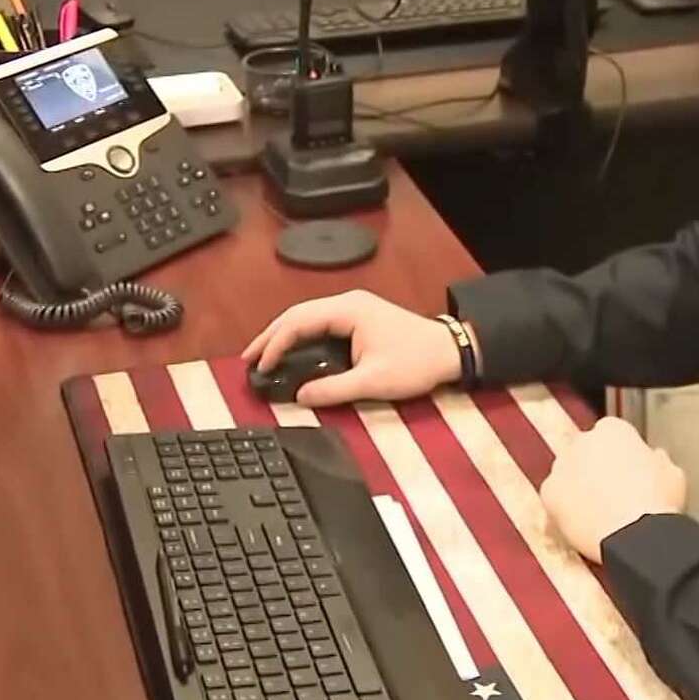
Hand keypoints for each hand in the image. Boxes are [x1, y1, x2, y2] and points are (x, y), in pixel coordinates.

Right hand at [241, 290, 463, 406]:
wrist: (450, 351)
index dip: (275, 344)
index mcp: (348, 310)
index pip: (299, 322)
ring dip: (284, 335)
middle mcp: (348, 303)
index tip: (260, 366)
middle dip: (271, 337)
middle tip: (248, 359)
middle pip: (298, 315)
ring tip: (263, 356)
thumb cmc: (415, 362)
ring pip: (307, 317)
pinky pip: (320, 323)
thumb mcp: (372, 381)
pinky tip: (292, 351)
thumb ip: (333, 390)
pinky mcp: (359, 318)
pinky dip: (301, 336)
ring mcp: (354, 308)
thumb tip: (300, 397)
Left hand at [540, 418, 686, 563]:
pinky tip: (583, 520)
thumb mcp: (672, 473)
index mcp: (612, 429)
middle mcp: (583, 441)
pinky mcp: (548, 492)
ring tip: (599, 510)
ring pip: (568, 473)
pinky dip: (564, 507)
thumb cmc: (656, 503)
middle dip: (595, 467)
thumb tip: (654, 459)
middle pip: (586, 451)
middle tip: (612, 492)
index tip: (627, 470)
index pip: (611, 435)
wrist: (636, 535)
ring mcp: (562, 466)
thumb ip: (657, 459)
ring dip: (578, 486)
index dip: (621, 455)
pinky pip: (554, 497)